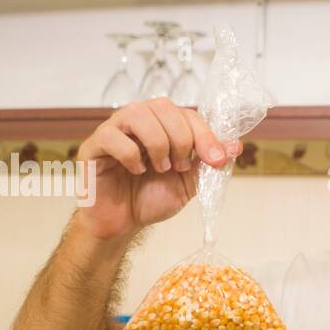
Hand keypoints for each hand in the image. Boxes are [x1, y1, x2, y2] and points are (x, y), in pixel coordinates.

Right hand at [74, 97, 242, 240]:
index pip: (187, 114)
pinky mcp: (93, 146)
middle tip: (180, 167)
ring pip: (136, 114)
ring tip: (161, 168)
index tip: (216, 160)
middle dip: (181, 139)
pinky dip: (130, 155)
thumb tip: (236, 146)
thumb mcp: (189, 183)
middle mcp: (138, 121)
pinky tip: (136, 171)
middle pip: (163, 106)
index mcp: (162, 126)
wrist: (124, 223)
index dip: (205, 134)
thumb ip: (209, 164)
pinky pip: (112, 136)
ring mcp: (114, 130)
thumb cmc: (152, 198)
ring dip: (157, 143)